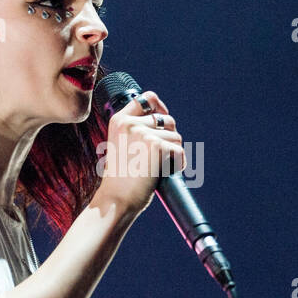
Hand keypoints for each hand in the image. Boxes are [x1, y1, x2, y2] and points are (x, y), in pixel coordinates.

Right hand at [95, 90, 184, 215]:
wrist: (116, 199)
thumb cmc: (120, 179)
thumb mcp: (121, 145)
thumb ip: (136, 130)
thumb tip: (164, 120)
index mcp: (119, 120)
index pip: (147, 98)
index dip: (160, 106)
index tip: (164, 116)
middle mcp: (130, 123)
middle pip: (168, 119)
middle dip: (170, 137)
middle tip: (159, 157)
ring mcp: (143, 133)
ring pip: (176, 136)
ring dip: (174, 153)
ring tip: (159, 168)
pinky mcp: (157, 146)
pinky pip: (180, 151)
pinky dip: (179, 164)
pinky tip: (165, 173)